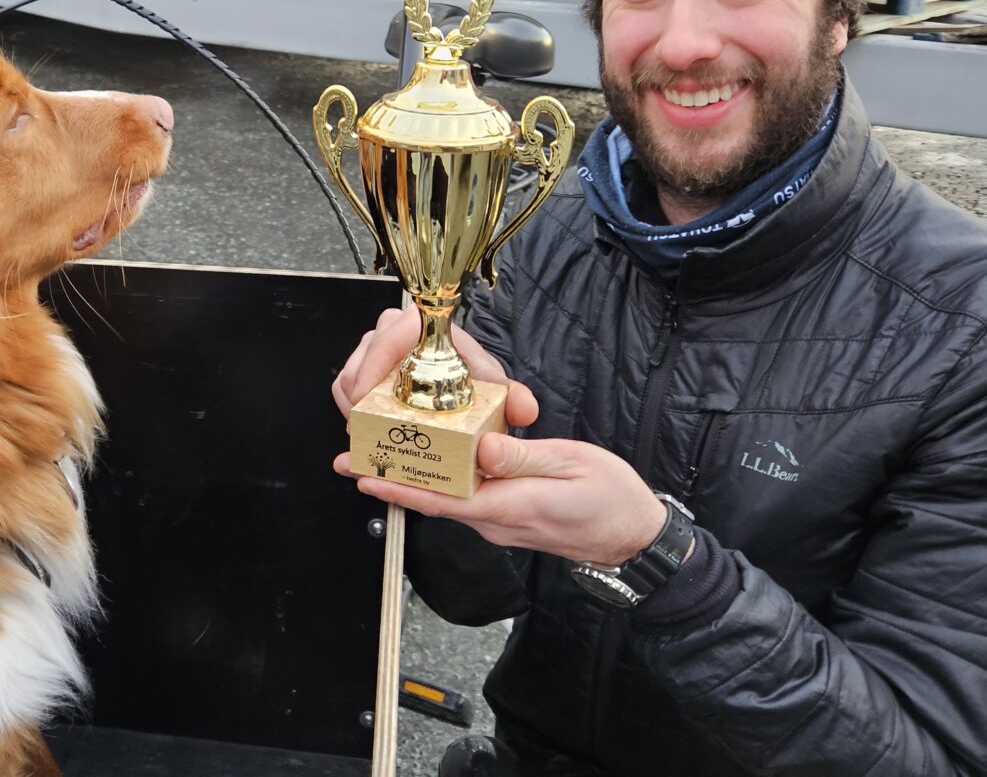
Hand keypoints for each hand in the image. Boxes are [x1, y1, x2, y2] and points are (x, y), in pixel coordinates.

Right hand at [332, 308, 538, 426]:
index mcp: (424, 326)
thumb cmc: (473, 382)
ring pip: (347, 375)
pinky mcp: (361, 368)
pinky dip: (350, 409)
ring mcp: (374, 348)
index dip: (372, 367)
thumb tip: (525, 409)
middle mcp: (394, 330)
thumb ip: (513, 399)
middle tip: (368, 429)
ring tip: (368, 434)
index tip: (367, 402)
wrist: (462, 387)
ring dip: (353, 407)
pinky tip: (365, 429)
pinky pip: (343, 386)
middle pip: (362, 357)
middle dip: (360, 397)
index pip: (388, 336)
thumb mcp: (494, 390)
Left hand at [333, 432, 667, 565]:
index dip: (400, 487)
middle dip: (392, 479)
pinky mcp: (506, 517)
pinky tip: (430, 462)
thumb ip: (526, 457)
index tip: (365, 476)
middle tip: (353, 459)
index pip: (443, 499)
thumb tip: (485, 449)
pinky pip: (464, 499)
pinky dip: (440, 481)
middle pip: (434, 499)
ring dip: (412, 479)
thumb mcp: (573, 466)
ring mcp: (499, 522)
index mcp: (509, 506)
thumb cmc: (610, 499)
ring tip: (378, 455)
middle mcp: (496, 520)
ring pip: (447, 499)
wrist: (633, 537)